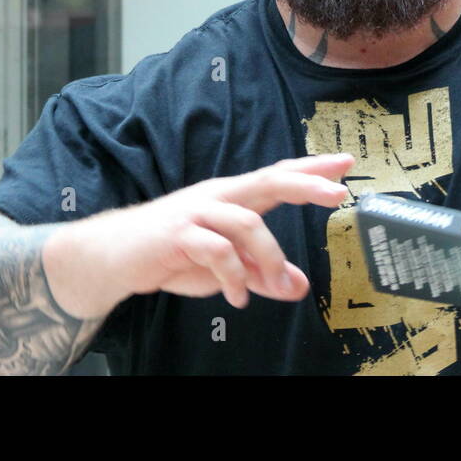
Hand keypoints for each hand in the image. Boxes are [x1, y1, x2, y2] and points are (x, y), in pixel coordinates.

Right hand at [95, 153, 354, 308]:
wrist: (115, 256)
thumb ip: (262, 274)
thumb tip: (299, 286)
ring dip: (268, 257)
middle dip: (305, 185)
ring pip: (246, 222)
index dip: (311, 170)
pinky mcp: (178, 234)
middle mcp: (219, 197)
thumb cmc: (174, 254)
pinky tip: (238, 296)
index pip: (278, 177)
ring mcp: (198, 212)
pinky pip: (216, 250)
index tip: (345, 164)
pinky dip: (233, 276)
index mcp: (234, 198)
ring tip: (275, 285)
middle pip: (268, 181)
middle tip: (336, 194)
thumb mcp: (227, 269)